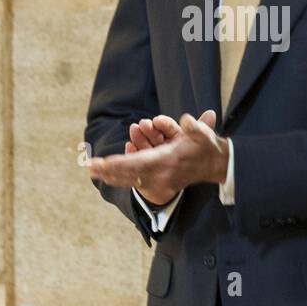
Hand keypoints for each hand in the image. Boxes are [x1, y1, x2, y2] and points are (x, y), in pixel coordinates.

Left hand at [88, 110, 226, 202]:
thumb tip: (186, 119)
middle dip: (109, 170)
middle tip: (89, 166)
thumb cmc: (207, 146)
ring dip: (112, 175)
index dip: (120, 163)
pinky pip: (136, 182)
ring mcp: (161, 182)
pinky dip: (121, 179)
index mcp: (168, 160)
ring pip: (131, 180)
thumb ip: (195, 127)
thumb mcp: (203, 134)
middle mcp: (162, 174)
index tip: (103, 162)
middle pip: (130, 174)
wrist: (217, 165)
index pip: (139, 162)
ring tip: (93, 171)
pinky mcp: (161, 186)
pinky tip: (108, 176)